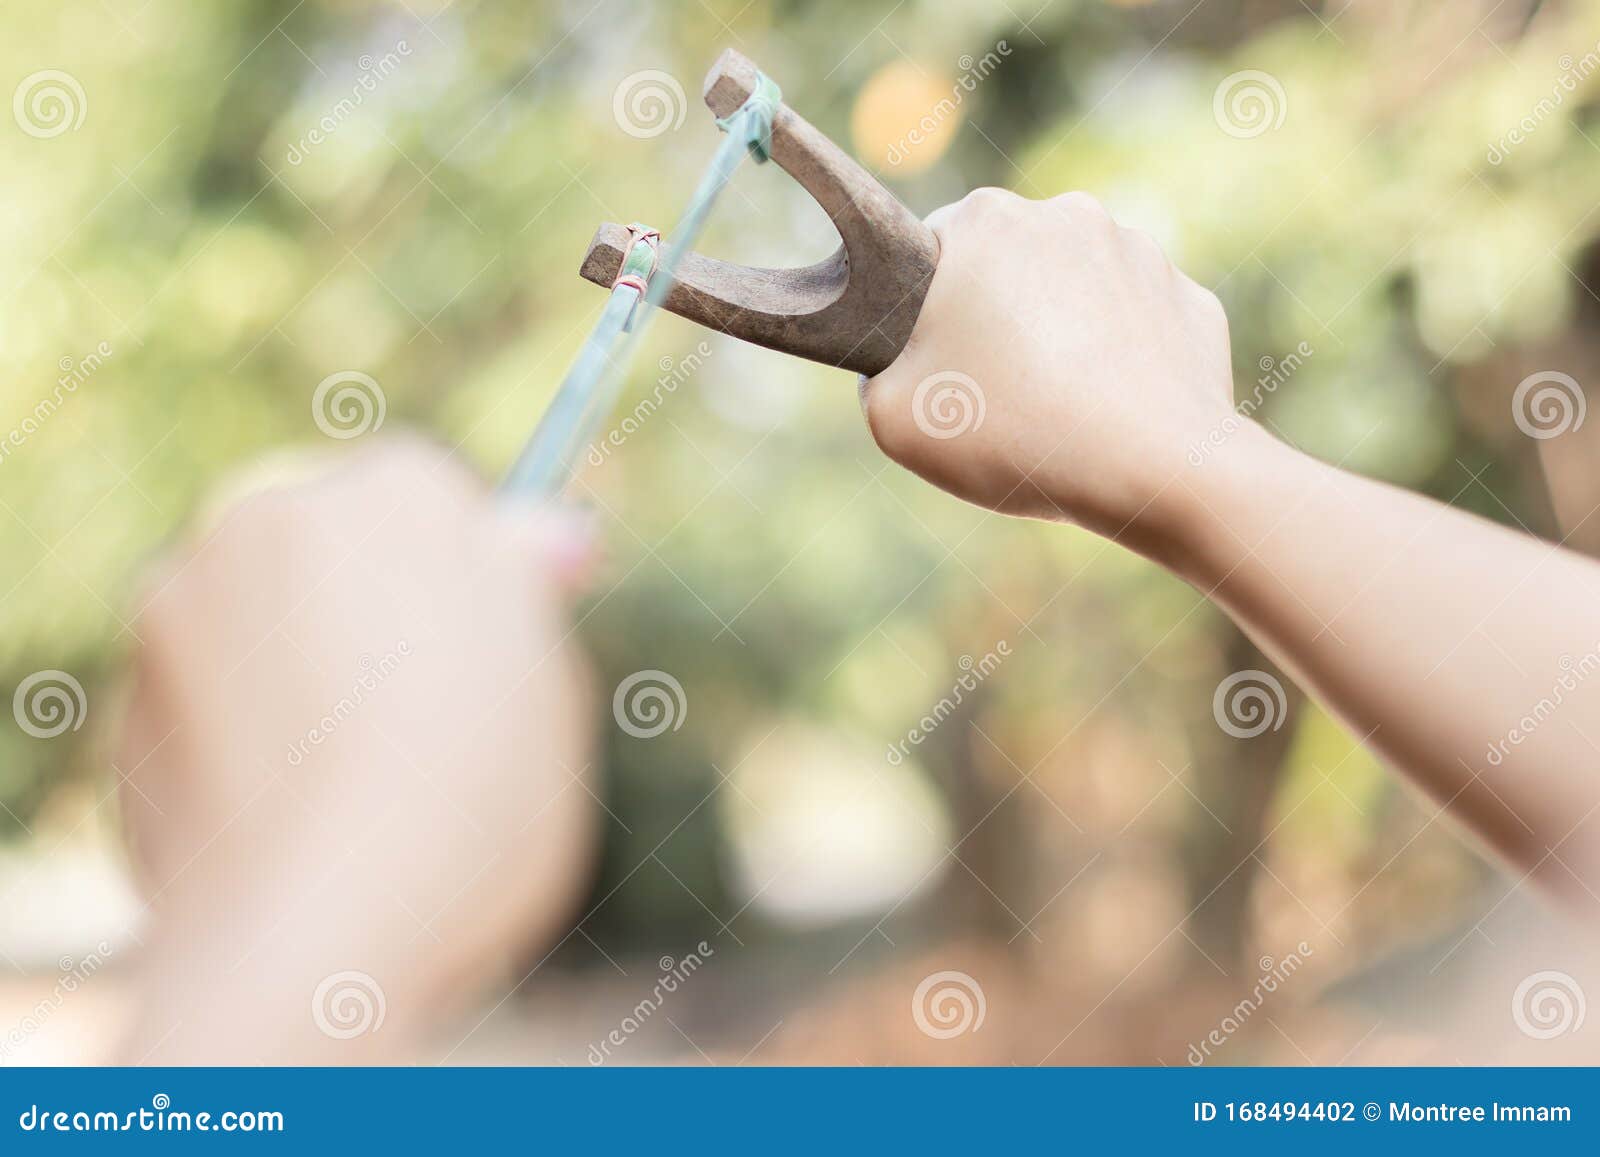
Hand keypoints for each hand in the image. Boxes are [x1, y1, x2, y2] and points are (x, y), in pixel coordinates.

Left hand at [117, 436, 598, 1061]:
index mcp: (397, 494)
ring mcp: (182, 605)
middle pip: (333, 541)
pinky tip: (297, 812)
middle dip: (370, 606)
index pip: (432, 495)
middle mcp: (271, 515)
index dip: (466, 572)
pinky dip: (245, 733)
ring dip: (301, 664)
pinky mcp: (127, 698)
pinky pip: (208, 697)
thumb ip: (524, 594)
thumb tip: (531, 539)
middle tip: (426, 714)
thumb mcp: (547, 684)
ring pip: (262, 615)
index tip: (488, 639)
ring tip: (360, 781)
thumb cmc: (469, 801)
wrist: (319, 928)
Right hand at [861, 188, 1235, 555]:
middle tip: (991, 392)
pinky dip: (1121, 360)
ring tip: (1056, 408)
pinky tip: (1110, 412)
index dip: (925, 308)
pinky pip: (1138, 326)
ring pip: (1078, 292)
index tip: (936, 361)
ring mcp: (1140, 253)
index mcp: (985, 221)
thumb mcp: (890, 415)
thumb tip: (898, 361)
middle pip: (1010, 265)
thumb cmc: (1011, 433)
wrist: (1152, 470)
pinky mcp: (1190, 300)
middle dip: (996, 316)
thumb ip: (875, 371)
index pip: (933, 248)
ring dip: (1061, 334)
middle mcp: (1068, 214)